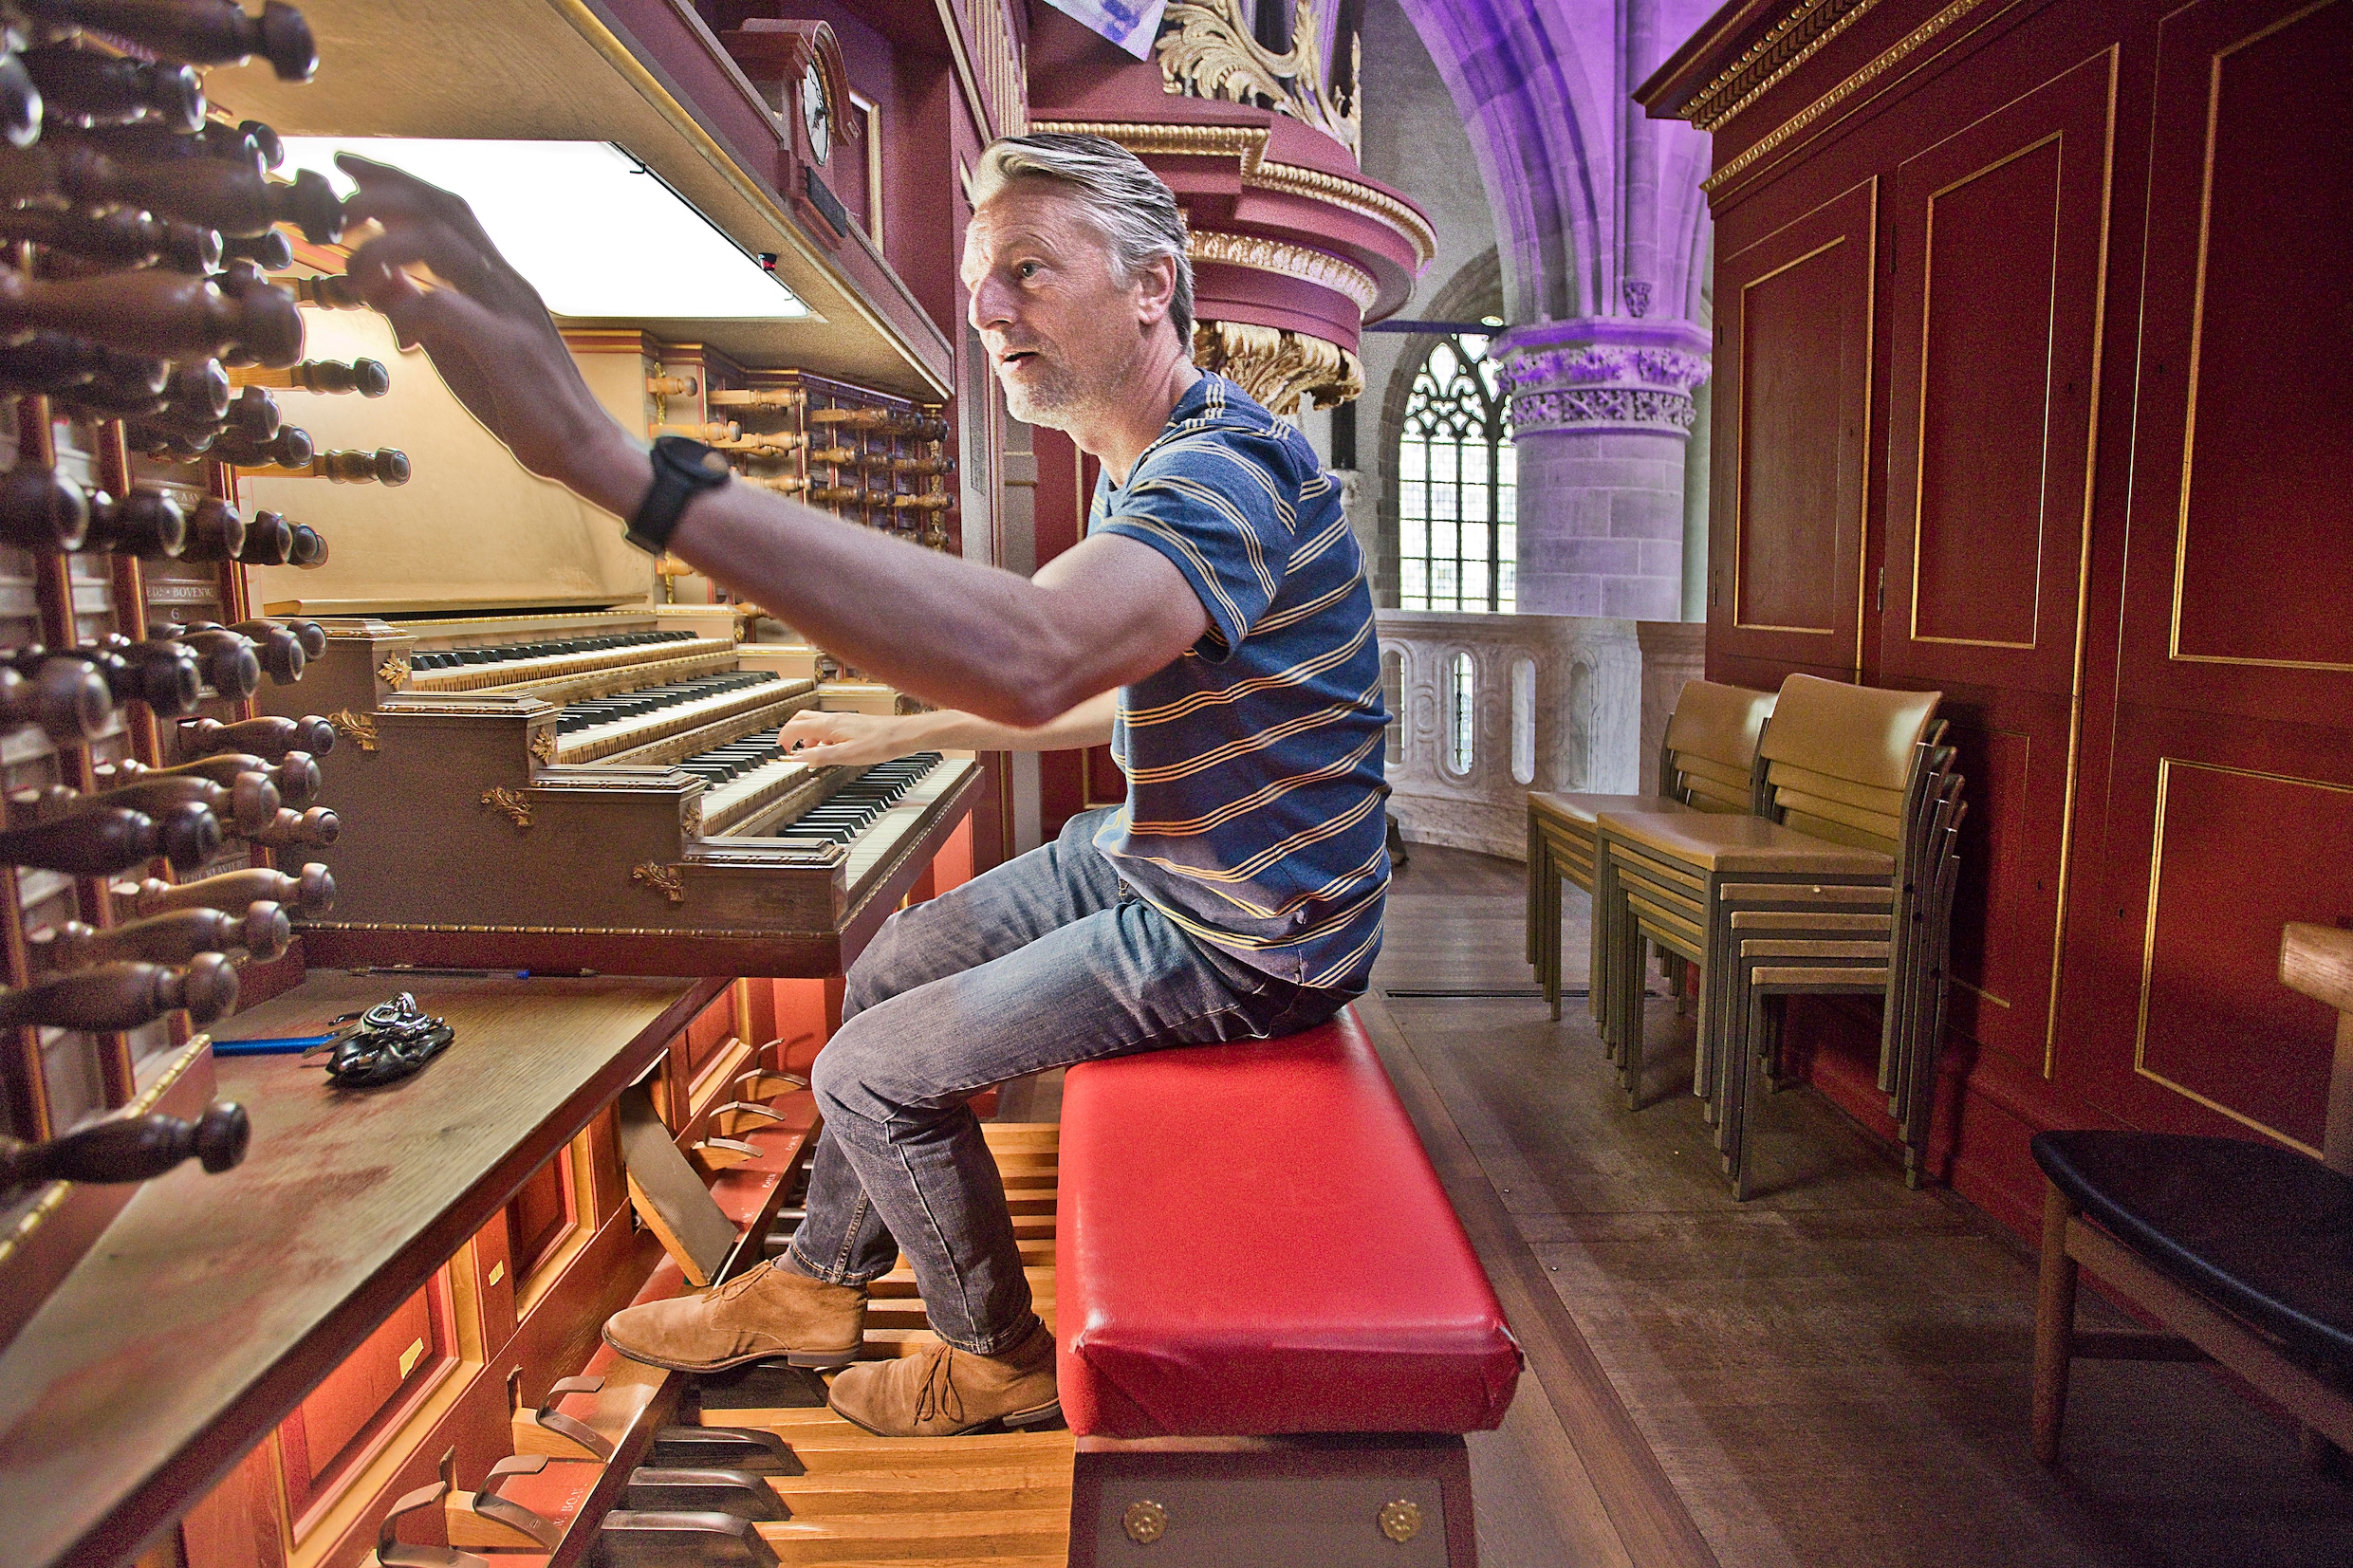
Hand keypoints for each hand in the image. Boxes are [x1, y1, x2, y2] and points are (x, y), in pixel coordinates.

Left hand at [334, 155, 640, 503]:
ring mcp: (510, 310)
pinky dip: (409, 314)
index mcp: (496, 279)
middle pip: (441, 207)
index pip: (445, 208)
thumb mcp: (459, 349)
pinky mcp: (508, 347)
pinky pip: (446, 307)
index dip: (392, 180)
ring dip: (383, 247)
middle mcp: (506, 282)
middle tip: (333, 212)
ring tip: (354, 273)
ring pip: (439, 242)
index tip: (345, 167)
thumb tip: (381, 281)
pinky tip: (398, 342)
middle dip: (379, 193)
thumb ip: (424, 309)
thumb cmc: (523, 403)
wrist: (585, 449)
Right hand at [779, 709, 922, 768]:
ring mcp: (842, 721)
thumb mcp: (846, 756)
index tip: (780, 750)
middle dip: (790, 732)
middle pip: (801, 719)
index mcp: (828, 725)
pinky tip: (829, 750)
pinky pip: (828, 728)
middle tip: (788, 748)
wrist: (902, 735)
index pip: (795, 727)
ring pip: (815, 724)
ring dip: (806, 737)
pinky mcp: (851, 725)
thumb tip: (797, 757)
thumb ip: (819, 756)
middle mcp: (833, 720)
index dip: (784, 739)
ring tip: (809, 754)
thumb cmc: (879, 743)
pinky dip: (821, 738)